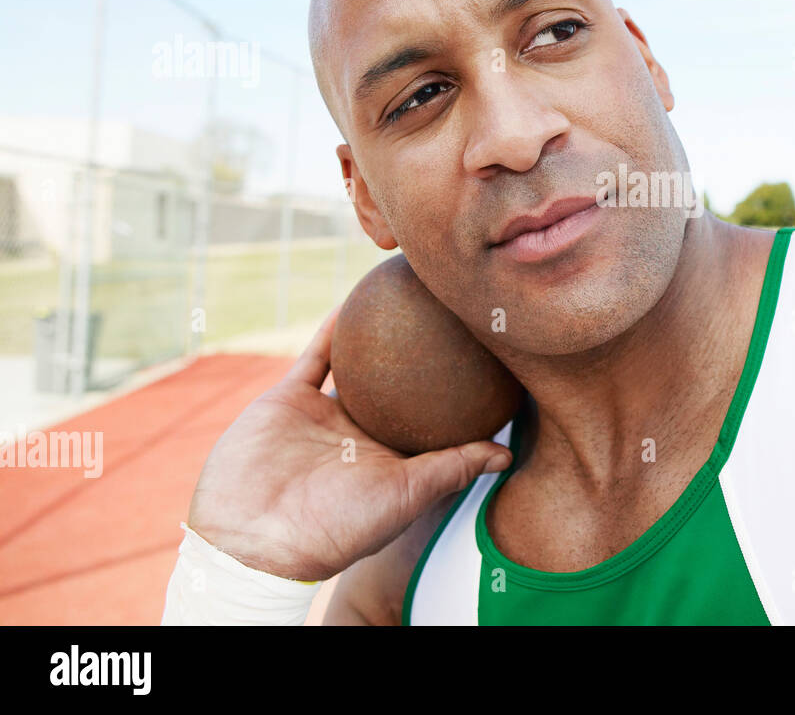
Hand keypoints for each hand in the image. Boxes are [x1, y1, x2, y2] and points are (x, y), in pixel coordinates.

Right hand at [185, 306, 511, 579]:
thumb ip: (451, 467)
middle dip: (425, 354)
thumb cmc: (337, 526)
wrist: (251, 536)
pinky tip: (357, 297)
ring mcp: (324, 414)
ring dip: (379, 333)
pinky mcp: (288, 399)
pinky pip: (315, 355)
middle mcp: (360, 433)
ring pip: (358, 364)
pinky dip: (331, 328)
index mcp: (391, 457)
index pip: (434, 419)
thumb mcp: (405, 495)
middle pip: (400, 385)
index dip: (460, 394)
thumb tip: (507, 454)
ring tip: (410, 295)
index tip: (491, 360)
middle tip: (456, 315)